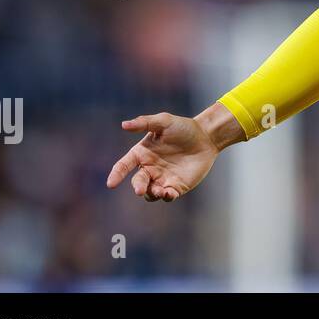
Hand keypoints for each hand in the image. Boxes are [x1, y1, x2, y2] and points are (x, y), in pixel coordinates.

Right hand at [106, 111, 221, 201]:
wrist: (206, 137)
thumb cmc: (183, 127)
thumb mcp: (164, 121)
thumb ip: (144, 123)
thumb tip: (123, 125)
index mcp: (141, 153)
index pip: (123, 166)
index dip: (116, 174)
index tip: (111, 183)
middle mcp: (149, 168)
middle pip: (138, 182)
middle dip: (138, 187)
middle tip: (141, 190)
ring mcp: (162, 179)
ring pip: (151, 193)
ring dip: (152, 194)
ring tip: (160, 190)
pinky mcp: (176, 186)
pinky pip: (168, 196)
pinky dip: (167, 197)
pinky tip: (169, 193)